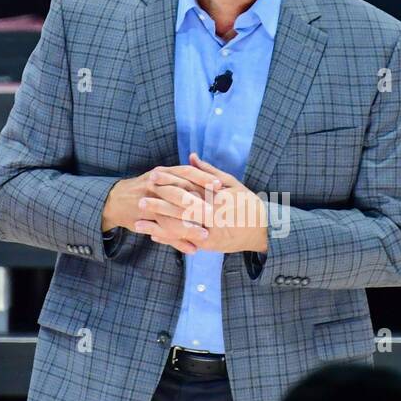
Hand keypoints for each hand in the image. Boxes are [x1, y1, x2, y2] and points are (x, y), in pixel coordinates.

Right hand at [102, 167, 208, 253]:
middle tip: (213, 212)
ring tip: (205, 235)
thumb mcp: (161, 175)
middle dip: (196, 203)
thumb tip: (197, 158)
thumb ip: (180, 171)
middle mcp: (155, 186)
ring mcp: (148, 204)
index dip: (202, 178)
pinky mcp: (143, 222)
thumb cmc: (147, 187)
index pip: (185, 172)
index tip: (219, 185)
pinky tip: (192, 249)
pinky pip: (162, 232)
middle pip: (178, 193)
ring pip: (169, 216)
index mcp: (163, 173)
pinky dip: (177, 242)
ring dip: (188, 227)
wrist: (117, 200)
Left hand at [143, 153, 268, 253]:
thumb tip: (192, 156)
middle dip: (158, 203)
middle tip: (140, 198)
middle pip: (180, 207)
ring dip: (157, 225)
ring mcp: (210, 230)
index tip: (153, 175)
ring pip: (179, 226)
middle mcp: (212, 213)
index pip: (188, 185)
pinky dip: (169, 239)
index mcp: (216, 195)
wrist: (263, 230)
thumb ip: (209, 171)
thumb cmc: (248, 204)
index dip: (169, 181)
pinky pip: (185, 241)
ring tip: (138, 223)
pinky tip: (153, 236)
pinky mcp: (208, 244)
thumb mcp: (233, 183)